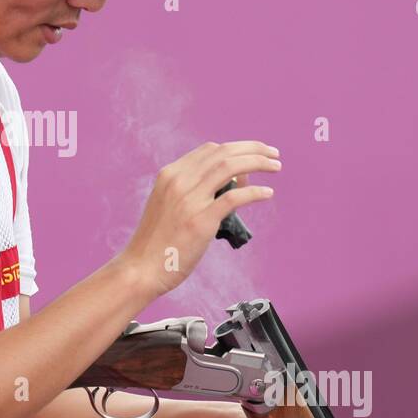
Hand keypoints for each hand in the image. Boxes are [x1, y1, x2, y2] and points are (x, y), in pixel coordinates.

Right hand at [118, 141, 280, 298]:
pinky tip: (267, 194)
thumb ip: (193, 192)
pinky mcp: (200, 220)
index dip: (235, 150)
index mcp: (170, 174)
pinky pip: (234, 197)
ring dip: (258, 163)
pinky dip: (254, 192)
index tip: (251, 159)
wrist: (141, 268)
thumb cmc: (157, 242)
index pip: (209, 150)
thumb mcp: (168, 206)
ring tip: (276, 166)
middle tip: (273, 154)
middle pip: (223, 152)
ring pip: (230, 167)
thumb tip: (231, 185)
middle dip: (253, 149)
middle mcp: (179, 181)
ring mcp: (189, 200)